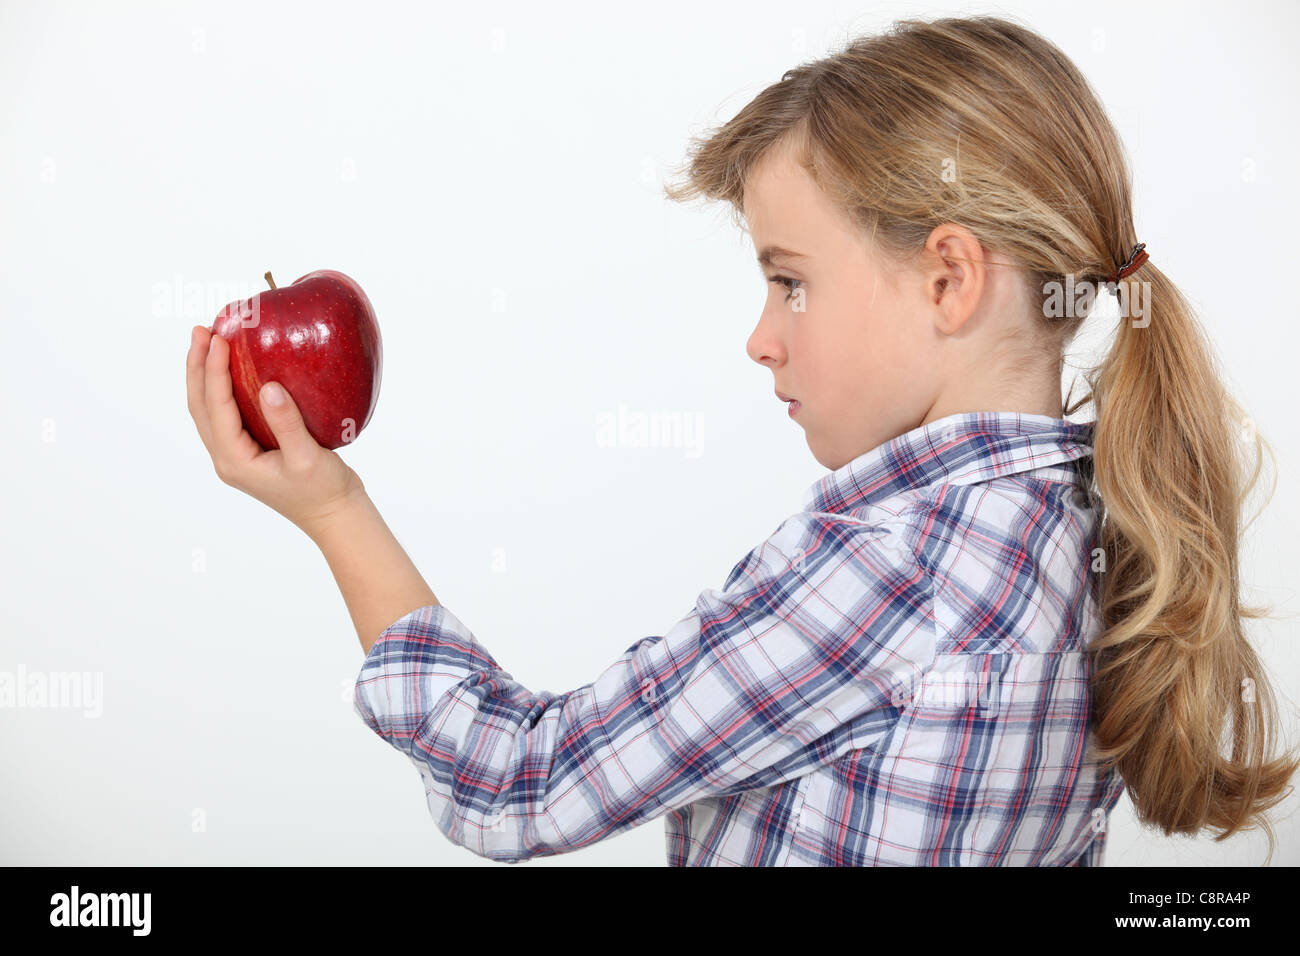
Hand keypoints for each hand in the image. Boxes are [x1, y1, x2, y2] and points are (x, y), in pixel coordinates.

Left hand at [186, 325, 366, 535]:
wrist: (334, 516)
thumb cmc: (324, 491)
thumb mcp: (308, 458)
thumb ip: (287, 424)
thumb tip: (269, 387)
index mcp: (235, 460)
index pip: (216, 406)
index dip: (214, 370)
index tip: (219, 338)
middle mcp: (227, 457)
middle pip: (200, 405)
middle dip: (198, 366)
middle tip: (202, 329)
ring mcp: (236, 455)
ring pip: (209, 409)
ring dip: (206, 375)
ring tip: (210, 342)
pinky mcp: (249, 450)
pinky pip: (226, 414)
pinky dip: (223, 388)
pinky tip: (235, 370)